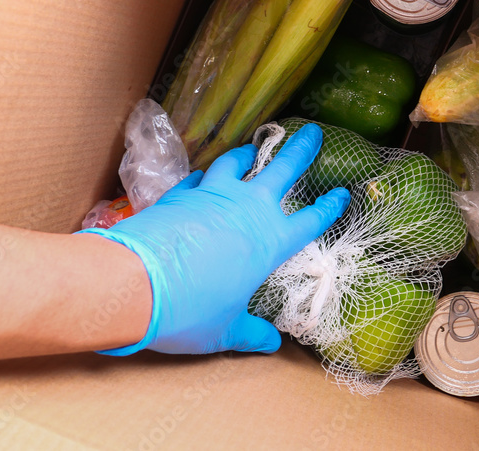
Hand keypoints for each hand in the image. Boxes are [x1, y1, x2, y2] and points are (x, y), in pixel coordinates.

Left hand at [78, 124, 349, 354]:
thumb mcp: (225, 330)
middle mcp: (249, 209)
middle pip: (282, 170)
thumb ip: (250, 333)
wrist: (137, 282)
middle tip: (312, 133)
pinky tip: (202, 178)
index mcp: (271, 242)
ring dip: (246, 154)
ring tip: (250, 148)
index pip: (311, 220)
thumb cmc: (191, 310)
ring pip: (236, 163)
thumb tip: (270, 344)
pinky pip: (199, 179)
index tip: (341, 193)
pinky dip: (205, 176)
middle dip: (300, 150)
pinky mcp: (181, 192)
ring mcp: (214, 195)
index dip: (329, 207)